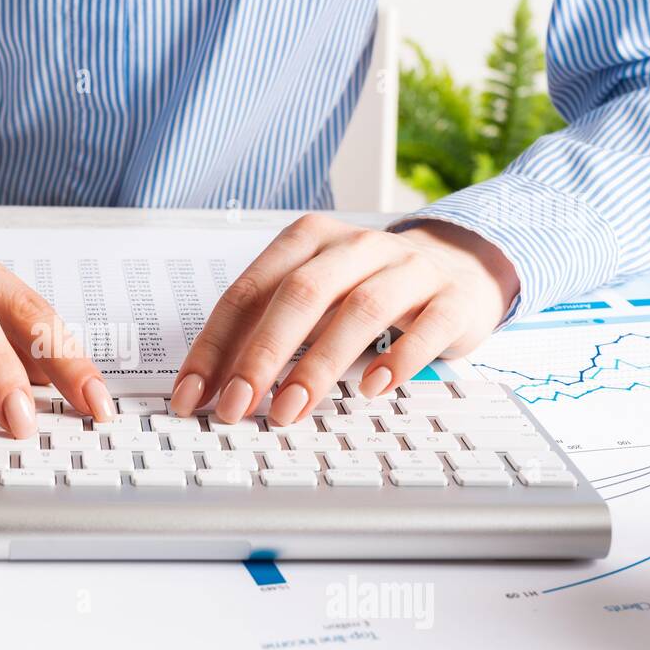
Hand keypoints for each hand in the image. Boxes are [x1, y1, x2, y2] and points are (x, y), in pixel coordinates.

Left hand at [169, 214, 518, 424]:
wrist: (458, 269)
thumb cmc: (365, 290)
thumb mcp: (313, 299)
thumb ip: (268, 331)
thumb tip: (216, 389)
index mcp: (307, 240)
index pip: (248, 291)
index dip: (215, 345)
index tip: (191, 394)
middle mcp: (355, 246)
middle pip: (299, 294)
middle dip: (260, 354)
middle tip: (235, 405)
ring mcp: (407, 268)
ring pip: (359, 310)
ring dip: (318, 365)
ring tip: (290, 410)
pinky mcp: (451, 297)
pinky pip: (426, 326)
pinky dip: (398, 359)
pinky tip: (372, 389)